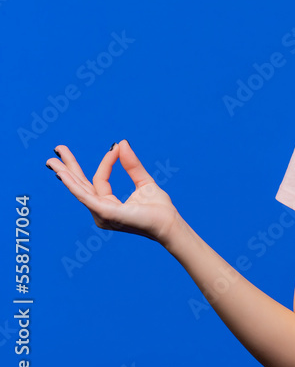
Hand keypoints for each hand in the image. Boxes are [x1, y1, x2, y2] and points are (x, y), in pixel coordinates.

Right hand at [46, 140, 182, 246]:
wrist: (169, 223)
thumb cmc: (159, 208)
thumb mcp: (144, 181)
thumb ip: (132, 165)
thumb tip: (121, 143)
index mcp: (109, 204)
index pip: (100, 179)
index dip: (106, 162)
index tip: (115, 147)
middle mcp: (101, 211)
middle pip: (81, 185)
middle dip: (68, 168)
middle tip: (57, 149)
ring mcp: (102, 214)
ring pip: (80, 190)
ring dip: (66, 175)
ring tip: (53, 161)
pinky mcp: (107, 214)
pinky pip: (87, 197)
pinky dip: (74, 186)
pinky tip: (64, 175)